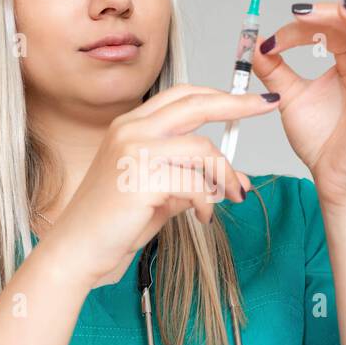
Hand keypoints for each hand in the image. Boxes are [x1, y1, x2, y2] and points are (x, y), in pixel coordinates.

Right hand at [44, 84, 278, 286]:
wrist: (78, 250)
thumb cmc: (113, 223)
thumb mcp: (156, 192)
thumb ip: (189, 178)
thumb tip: (233, 179)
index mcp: (130, 126)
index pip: (181, 96)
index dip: (218, 94)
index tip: (250, 98)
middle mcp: (130, 131)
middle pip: (194, 104)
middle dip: (237, 104)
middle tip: (267, 105)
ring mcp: (133, 152)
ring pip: (202, 149)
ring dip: (225, 175)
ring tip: (230, 197)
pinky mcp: (141, 179)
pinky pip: (195, 183)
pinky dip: (207, 202)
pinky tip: (202, 217)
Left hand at [250, 0, 345, 206]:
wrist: (330, 178)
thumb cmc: (320, 139)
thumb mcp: (288, 98)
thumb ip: (273, 71)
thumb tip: (255, 45)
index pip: (332, 30)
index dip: (304, 27)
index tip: (273, 39)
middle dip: (331, 15)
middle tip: (300, 13)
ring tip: (342, 12)